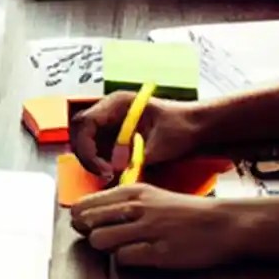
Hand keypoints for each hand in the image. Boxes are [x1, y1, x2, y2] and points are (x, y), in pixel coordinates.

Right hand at [68, 92, 203, 179]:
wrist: (198, 126)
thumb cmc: (182, 127)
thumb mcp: (160, 145)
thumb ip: (136, 159)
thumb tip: (116, 174)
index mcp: (118, 103)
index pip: (85, 122)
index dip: (87, 148)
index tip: (102, 169)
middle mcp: (110, 110)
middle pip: (81, 132)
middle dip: (87, 156)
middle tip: (104, 174)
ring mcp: (112, 122)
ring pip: (87, 141)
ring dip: (93, 160)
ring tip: (111, 175)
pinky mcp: (117, 134)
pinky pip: (99, 148)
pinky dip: (103, 162)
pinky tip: (116, 172)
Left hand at [70, 185, 246, 268]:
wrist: (223, 224)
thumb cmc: (186, 212)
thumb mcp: (153, 197)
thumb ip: (123, 203)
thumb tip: (88, 214)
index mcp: (135, 191)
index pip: (89, 202)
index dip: (80, 215)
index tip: (81, 222)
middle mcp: (138, 207)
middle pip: (89, 221)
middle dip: (87, 232)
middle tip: (96, 236)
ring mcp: (149, 229)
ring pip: (101, 240)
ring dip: (104, 247)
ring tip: (118, 247)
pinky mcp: (159, 252)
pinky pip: (124, 258)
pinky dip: (124, 260)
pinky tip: (136, 255)